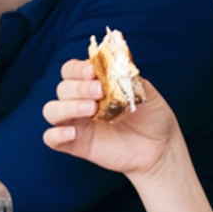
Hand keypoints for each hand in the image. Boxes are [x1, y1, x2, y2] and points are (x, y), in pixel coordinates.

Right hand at [42, 58, 181, 178]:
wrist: (161, 148)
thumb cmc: (152, 117)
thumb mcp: (145, 91)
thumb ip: (128, 76)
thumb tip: (115, 63)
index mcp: (93, 84)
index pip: (71, 70)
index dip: (77, 68)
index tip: (92, 71)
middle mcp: (80, 101)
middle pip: (62, 88)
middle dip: (79, 88)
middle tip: (100, 92)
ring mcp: (77, 123)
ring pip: (52, 110)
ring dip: (67, 107)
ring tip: (91, 110)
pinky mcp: (76, 144)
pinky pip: (51, 138)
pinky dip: (56, 134)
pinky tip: (73, 132)